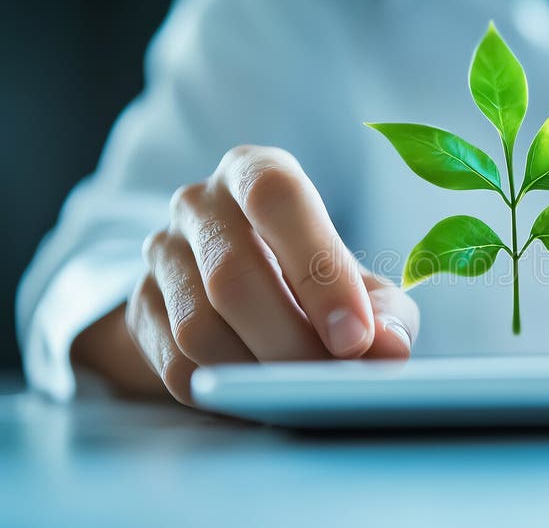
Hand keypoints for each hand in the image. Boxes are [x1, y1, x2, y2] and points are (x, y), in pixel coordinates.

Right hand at [126, 145, 418, 404]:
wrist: (244, 300)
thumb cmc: (317, 283)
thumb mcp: (360, 285)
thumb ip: (386, 312)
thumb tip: (390, 349)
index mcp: (256, 172)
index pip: (276, 198)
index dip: (319, 270)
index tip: (355, 337)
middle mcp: (199, 203)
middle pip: (232, 274)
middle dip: (291, 340)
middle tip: (333, 381)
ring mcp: (161, 254)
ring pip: (198, 326)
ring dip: (257, 371)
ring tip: (303, 390)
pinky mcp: (139, 309)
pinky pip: (177, 365)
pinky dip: (227, 390)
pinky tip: (262, 394)